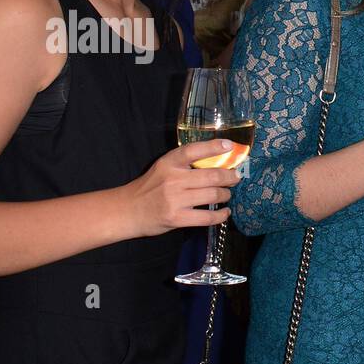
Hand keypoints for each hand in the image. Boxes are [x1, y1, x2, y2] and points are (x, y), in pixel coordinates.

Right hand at [120, 139, 241, 235]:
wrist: (127, 211)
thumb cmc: (150, 188)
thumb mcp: (163, 168)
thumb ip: (184, 165)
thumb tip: (217, 162)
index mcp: (168, 163)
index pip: (194, 150)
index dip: (214, 146)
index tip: (230, 146)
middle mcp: (172, 179)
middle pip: (211, 175)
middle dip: (230, 177)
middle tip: (236, 177)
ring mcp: (174, 199)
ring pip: (213, 195)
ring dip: (226, 195)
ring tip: (226, 194)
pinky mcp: (177, 218)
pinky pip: (207, 217)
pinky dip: (221, 215)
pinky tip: (225, 212)